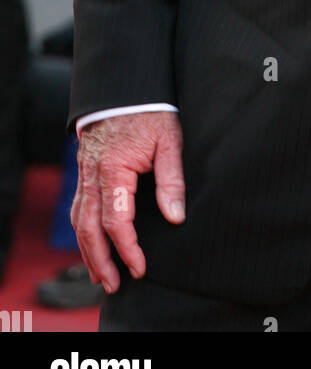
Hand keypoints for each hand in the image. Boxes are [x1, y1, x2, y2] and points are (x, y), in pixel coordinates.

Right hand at [71, 111, 184, 292]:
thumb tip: (175, 217)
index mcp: (113, 169)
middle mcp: (92, 174)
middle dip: (100, 260)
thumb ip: (171, 180)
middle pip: (88, 228)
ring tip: (100, 274)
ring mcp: (84, 172)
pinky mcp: (84, 169)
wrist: (125, 84)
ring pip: (78, 220)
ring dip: (87, 250)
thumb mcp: (169, 140)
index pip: (116, 221)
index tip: (139, 267)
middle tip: (114, 284)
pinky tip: (90, 242)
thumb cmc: (150, 111)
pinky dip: (81, 230)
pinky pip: (77, 205)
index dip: (127, 249)